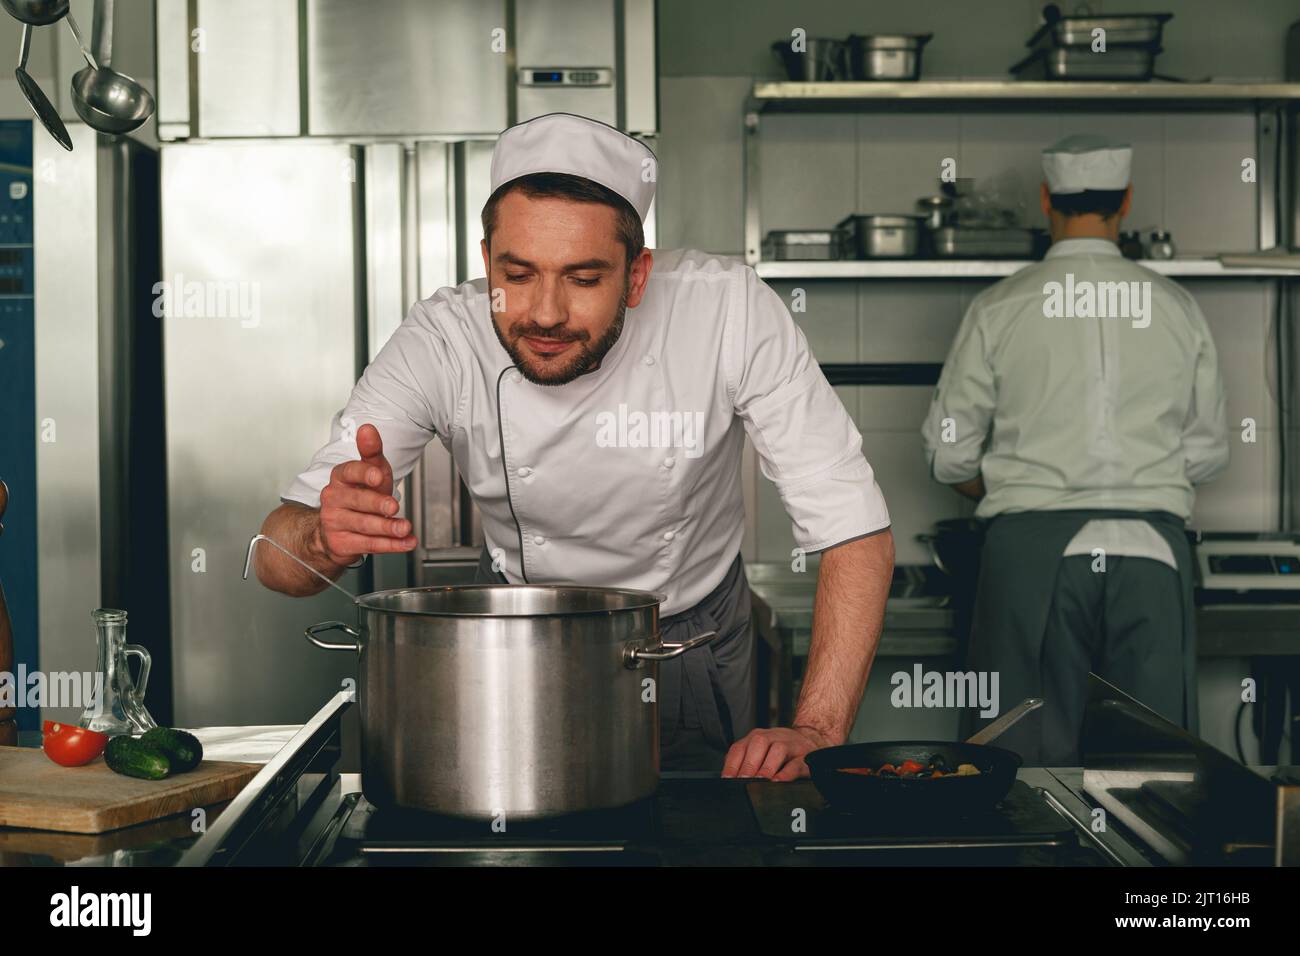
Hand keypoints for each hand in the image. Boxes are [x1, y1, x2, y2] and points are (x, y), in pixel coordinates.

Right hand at [316, 424, 416, 563]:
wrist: (339, 530)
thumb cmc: (360, 495)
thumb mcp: (370, 473)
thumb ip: (371, 453)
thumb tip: (368, 428)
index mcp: (341, 477)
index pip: (350, 472)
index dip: (365, 474)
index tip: (378, 476)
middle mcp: (334, 498)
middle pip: (358, 500)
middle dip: (377, 504)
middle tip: (393, 506)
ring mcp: (335, 522)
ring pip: (364, 525)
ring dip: (387, 527)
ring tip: (405, 528)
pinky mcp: (341, 543)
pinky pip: (368, 544)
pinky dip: (390, 545)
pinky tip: (405, 542)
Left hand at [721, 725, 832, 780]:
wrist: (812, 741)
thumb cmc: (782, 753)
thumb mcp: (762, 754)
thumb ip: (746, 764)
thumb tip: (731, 782)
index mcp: (757, 738)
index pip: (740, 748)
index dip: (732, 764)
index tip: (728, 780)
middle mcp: (773, 737)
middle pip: (758, 744)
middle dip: (749, 765)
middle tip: (743, 782)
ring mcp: (791, 745)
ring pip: (777, 749)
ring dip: (766, 768)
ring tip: (760, 782)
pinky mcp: (806, 757)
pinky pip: (796, 763)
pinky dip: (787, 773)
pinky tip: (779, 781)